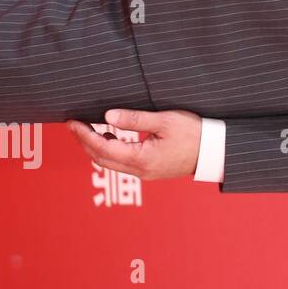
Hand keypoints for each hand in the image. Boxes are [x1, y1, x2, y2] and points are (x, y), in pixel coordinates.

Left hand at [65, 109, 202, 180]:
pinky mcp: (150, 171)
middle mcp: (140, 170)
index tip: (72, 122)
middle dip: (84, 142)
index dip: (84, 135)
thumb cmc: (194, 133)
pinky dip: (110, 151)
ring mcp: (144, 173)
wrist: (215, 151)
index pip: (102, 148)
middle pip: (101, 159)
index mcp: (142, 158)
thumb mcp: (165, 120)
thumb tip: (108, 115)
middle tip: (75, 124)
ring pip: (110, 163)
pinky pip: (122, 164)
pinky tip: (112, 137)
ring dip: (96, 147)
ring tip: (90, 129)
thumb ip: (135, 118)